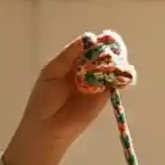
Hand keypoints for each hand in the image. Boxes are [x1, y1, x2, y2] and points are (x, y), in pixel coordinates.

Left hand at [2, 36, 110, 164]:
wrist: (47, 127)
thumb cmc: (44, 99)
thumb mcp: (52, 71)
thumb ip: (70, 55)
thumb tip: (88, 38)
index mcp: (72, 62)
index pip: (89, 47)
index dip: (97, 42)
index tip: (105, 37)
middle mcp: (86, 71)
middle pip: (102, 56)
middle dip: (109, 50)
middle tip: (114, 47)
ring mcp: (96, 84)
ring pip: (110, 68)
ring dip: (117, 62)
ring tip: (118, 59)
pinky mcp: (103, 97)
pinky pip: (114, 84)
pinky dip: (120, 77)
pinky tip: (121, 73)